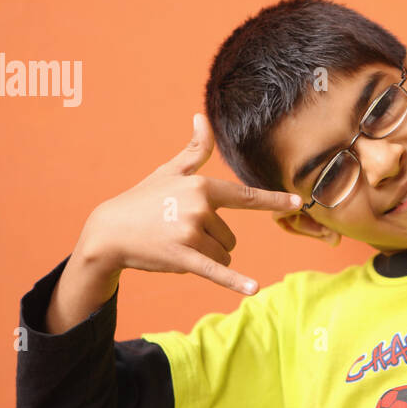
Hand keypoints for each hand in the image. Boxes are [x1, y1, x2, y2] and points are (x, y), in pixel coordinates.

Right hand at [77, 114, 301, 294]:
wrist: (108, 232)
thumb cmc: (143, 200)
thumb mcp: (169, 172)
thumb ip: (194, 150)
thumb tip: (201, 118)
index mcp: (201, 186)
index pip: (245, 196)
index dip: (273, 200)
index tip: (297, 202)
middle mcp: (199, 208)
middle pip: (231, 236)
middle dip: (212, 240)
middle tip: (179, 232)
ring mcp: (190, 233)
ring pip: (224, 254)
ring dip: (207, 256)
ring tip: (176, 245)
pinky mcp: (183, 258)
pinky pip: (216, 271)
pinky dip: (236, 282)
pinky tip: (253, 289)